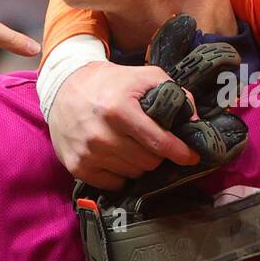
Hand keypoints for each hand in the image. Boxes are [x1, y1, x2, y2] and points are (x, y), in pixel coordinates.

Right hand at [51, 62, 199, 190]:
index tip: (191, 156)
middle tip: (153, 142)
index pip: (159, 142)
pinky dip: (121, 174)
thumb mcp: (144, 76)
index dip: (180, 152)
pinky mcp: (77, 167)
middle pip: (149, 162)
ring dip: (139, 164)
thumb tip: (194, 121)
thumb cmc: (111, 83)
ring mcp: (88, 153)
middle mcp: (101, 134)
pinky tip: (117, 157)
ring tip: (132, 146)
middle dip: (157, 154)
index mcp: (119, 110)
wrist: (64, 88)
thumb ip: (174, 93)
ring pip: (133, 174)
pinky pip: (114, 184)